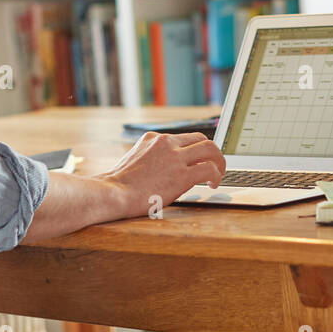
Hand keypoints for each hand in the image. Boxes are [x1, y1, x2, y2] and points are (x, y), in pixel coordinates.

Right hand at [99, 131, 226, 215]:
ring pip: (210, 150)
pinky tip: (213, 184)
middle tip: (215, 166)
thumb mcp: (134, 160)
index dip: (195, 149)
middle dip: (212, 153)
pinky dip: (216, 175)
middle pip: (201, 139)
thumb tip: (164, 168)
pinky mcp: (182, 175)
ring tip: (218, 175)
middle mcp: (166, 143)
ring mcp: (175, 157)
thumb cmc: (119, 185)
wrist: (113, 193)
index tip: (199, 160)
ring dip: (219, 162)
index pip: (183, 138)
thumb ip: (151, 158)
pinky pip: (209, 169)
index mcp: (153, 139)